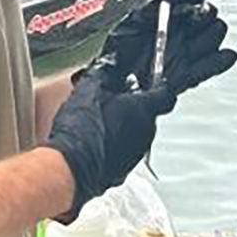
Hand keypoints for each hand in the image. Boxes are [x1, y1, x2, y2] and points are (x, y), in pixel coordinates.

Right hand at [45, 64, 176, 220]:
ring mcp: (136, 154)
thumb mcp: (88, 89)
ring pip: (135, 135)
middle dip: (131, 107)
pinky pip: (123, 153)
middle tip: (110, 101)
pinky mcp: (123, 171)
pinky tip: (94, 142)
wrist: (70, 167)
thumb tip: (108, 65)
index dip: (158, 86)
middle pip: (147, 115)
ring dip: (121, 127)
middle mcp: (145, 134)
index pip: (166, 94)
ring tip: (97, 123)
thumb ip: (103, 73)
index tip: (150, 83)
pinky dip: (113, 146)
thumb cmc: (82, 131)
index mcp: (143, 110)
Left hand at [91, 0, 236, 97]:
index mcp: (165, 17)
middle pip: (202, 18)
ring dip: (212, 34)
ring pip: (208, 40)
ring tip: (212, 30)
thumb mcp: (131, 23)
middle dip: (205, 12)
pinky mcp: (185, 76)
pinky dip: (218, 63)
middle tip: (201, 12)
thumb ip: (153, 5)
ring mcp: (183, 53)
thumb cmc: (115, 55)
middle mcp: (178, 33)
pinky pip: (206, 68)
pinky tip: (228, 55)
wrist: (110, 89)